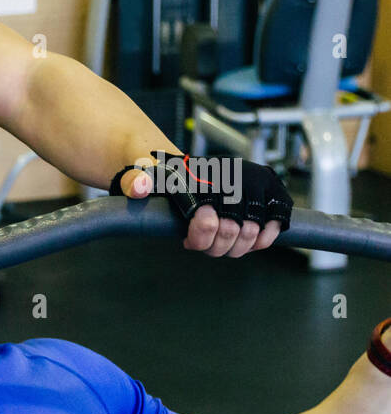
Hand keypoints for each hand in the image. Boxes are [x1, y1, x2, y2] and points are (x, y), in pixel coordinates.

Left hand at [112, 153, 290, 258]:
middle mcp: (236, 176)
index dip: (199, 238)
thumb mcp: (141, 173)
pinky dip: (263, 239)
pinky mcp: (272, 189)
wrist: (182, 166)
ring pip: (253, 232)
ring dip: (236, 247)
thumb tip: (140, 187)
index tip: (187, 241)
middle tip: (203, 245)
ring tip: (220, 244)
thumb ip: (135, 180)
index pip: (207, 221)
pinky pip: (277, 221)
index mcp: (204, 174)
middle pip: (232, 232)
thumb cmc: (164, 175)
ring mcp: (257, 182)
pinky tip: (248, 243)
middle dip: (216, 246)